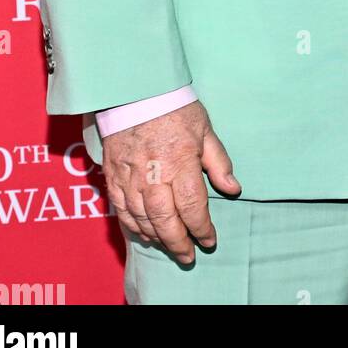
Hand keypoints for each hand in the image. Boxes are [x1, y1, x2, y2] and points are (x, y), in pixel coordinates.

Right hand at [102, 101, 240, 262]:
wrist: (135, 90)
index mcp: (180, 160)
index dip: (202, 228)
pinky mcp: (113, 175)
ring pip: (142, 219)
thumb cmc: (175, 106)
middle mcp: (153, 173)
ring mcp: (130, 176)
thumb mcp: (205, 129)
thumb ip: (218, 161)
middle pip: (165, 220)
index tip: (210, 240)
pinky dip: (133, 227)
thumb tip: (233, 188)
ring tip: (171, 247)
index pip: (192, 206)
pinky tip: (145, 235)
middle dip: (178, 242)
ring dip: (157, 238)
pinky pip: (122, 210)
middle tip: (188, 256)